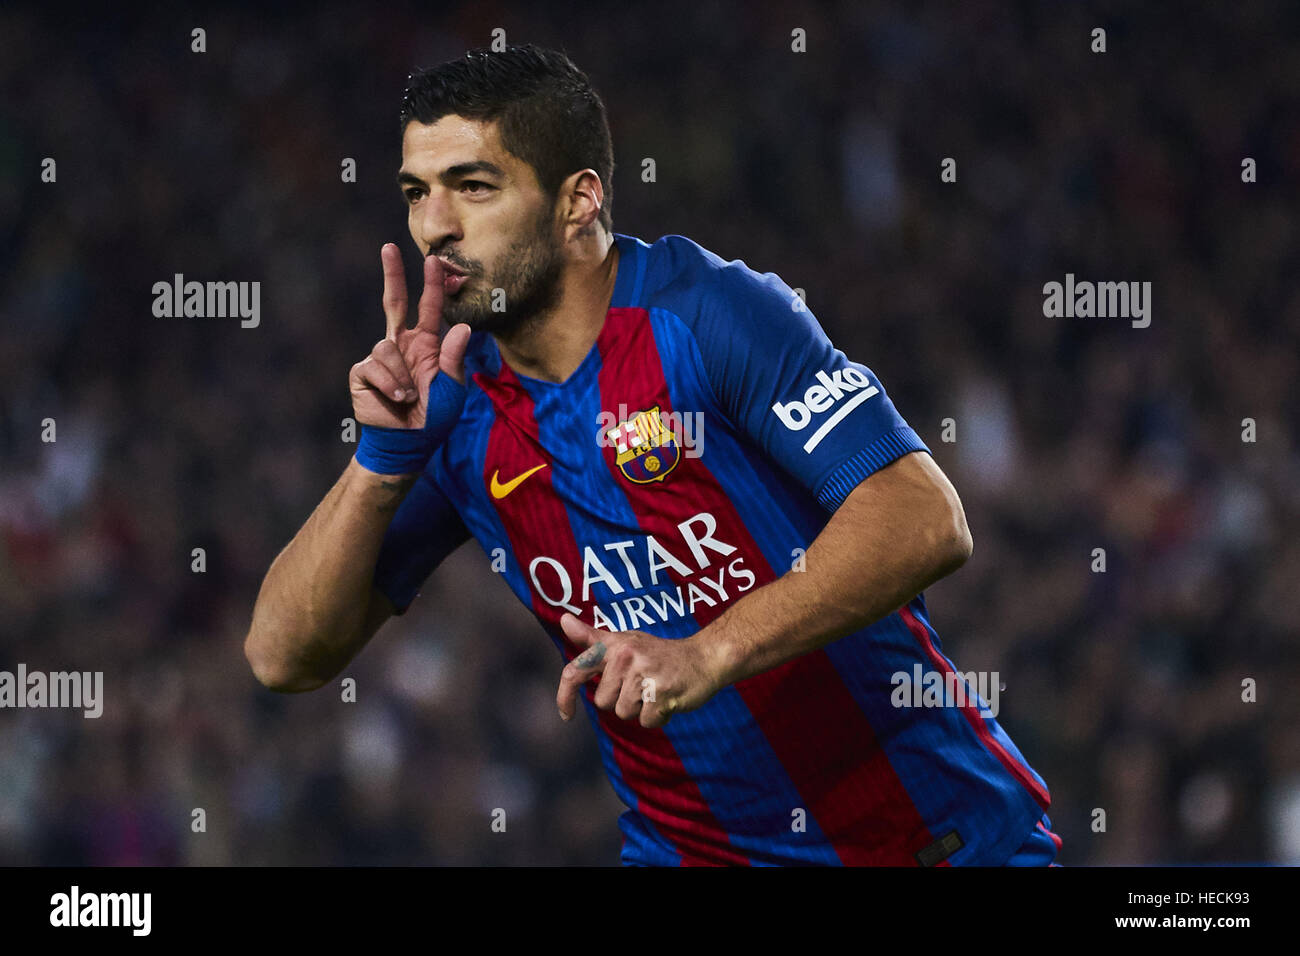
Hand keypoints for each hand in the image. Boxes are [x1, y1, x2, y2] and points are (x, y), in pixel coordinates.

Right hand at [350, 243, 470, 429]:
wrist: (407, 442)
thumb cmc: (433, 417)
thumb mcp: (451, 389)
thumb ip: (454, 359)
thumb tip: (461, 328)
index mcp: (426, 345)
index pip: (427, 309)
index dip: (431, 285)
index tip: (432, 260)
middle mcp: (402, 345)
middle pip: (394, 302)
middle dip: (392, 274)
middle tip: (388, 247)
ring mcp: (381, 357)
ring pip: (386, 347)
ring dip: (402, 376)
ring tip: (409, 397)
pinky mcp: (363, 371)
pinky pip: (374, 366)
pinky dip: (390, 385)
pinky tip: (395, 399)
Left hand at [555, 613, 726, 728]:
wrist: (705, 657)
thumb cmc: (660, 654)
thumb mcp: (626, 642)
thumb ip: (593, 639)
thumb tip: (563, 621)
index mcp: (615, 646)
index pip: (577, 670)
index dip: (564, 695)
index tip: (566, 715)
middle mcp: (626, 657)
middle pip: (603, 702)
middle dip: (621, 700)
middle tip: (643, 684)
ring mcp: (644, 674)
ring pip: (624, 713)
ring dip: (640, 709)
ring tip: (656, 690)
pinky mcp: (662, 693)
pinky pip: (646, 722)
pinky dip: (658, 717)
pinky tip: (668, 699)